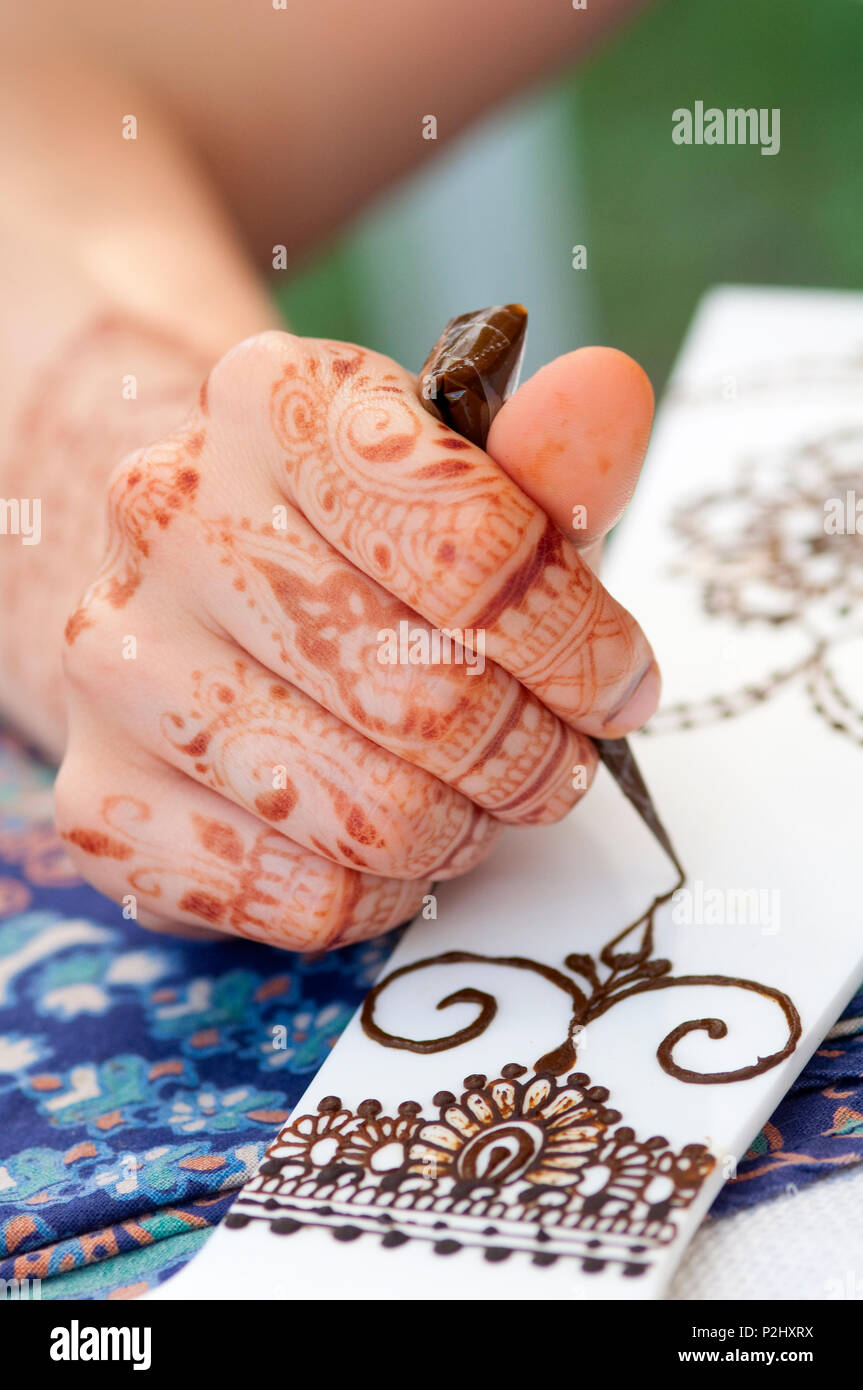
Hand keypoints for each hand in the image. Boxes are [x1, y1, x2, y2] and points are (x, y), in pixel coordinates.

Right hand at [54, 331, 657, 950]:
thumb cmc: (350, 547)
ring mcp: (119, 663)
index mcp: (270, 405)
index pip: (470, 547)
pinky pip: (302, 899)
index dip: (577, 641)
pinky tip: (382, 848)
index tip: (618, 686)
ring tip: (473, 801)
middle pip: (428, 697)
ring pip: (372, 815)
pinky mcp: (102, 797)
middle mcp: (171, 518)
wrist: (189, 602)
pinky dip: (380, 894)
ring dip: (463, 829)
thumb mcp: (459, 485)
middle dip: (531, 755)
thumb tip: (610, 393)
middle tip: (555, 763)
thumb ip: (547, 462)